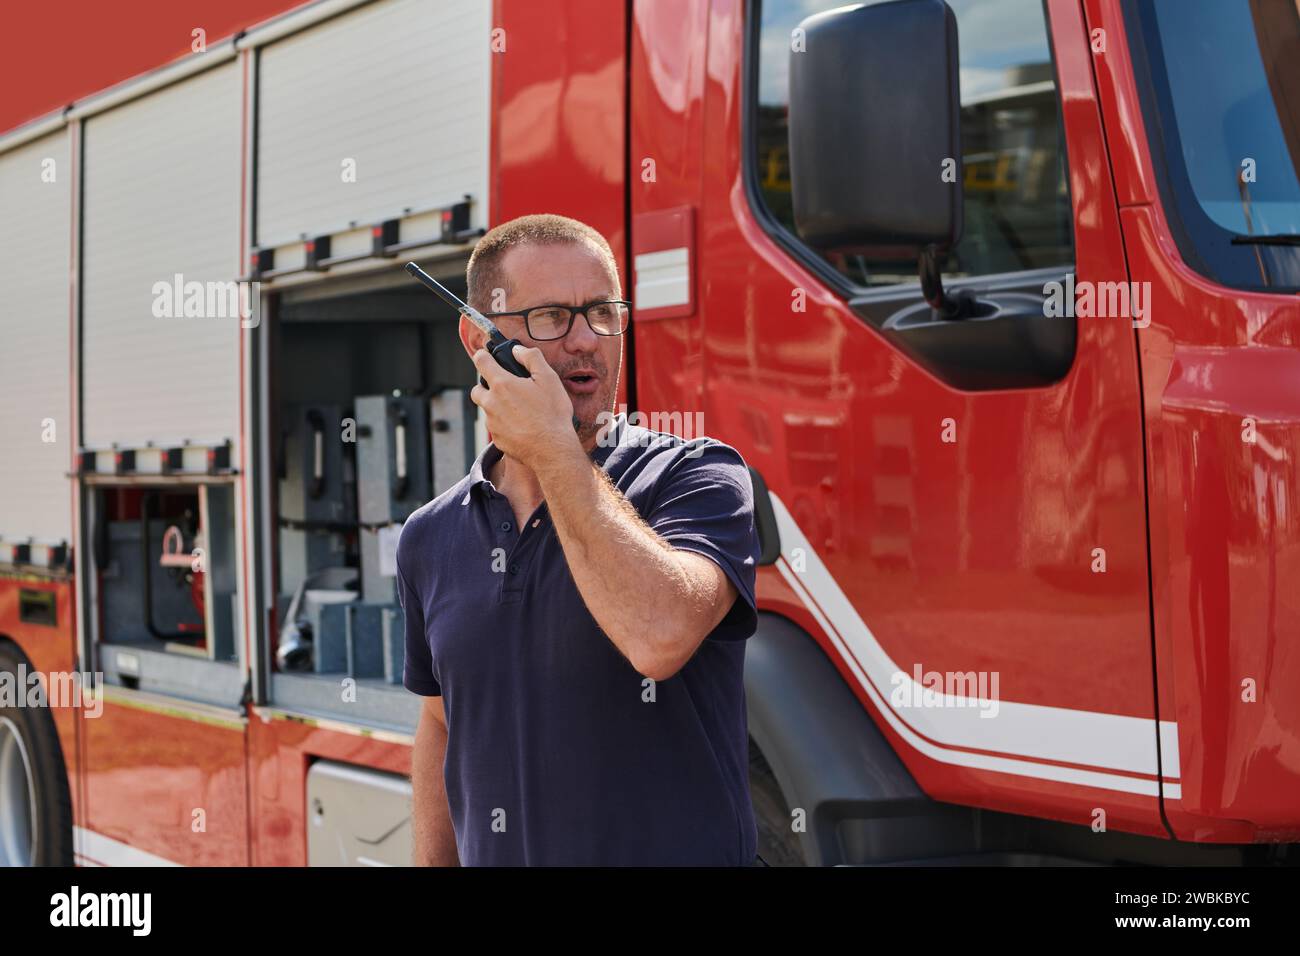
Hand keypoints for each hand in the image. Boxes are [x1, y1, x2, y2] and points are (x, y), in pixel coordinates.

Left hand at [470, 345, 582, 471]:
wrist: (552, 450)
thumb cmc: (552, 414)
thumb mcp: (549, 378)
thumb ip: (531, 358)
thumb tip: (518, 350)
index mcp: (502, 384)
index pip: (480, 361)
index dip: (483, 355)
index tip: (487, 356)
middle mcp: (491, 403)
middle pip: (476, 389)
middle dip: (486, 386)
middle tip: (506, 388)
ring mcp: (492, 423)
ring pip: (487, 409)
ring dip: (497, 406)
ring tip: (520, 410)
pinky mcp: (497, 439)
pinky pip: (496, 427)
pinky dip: (505, 424)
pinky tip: (522, 425)